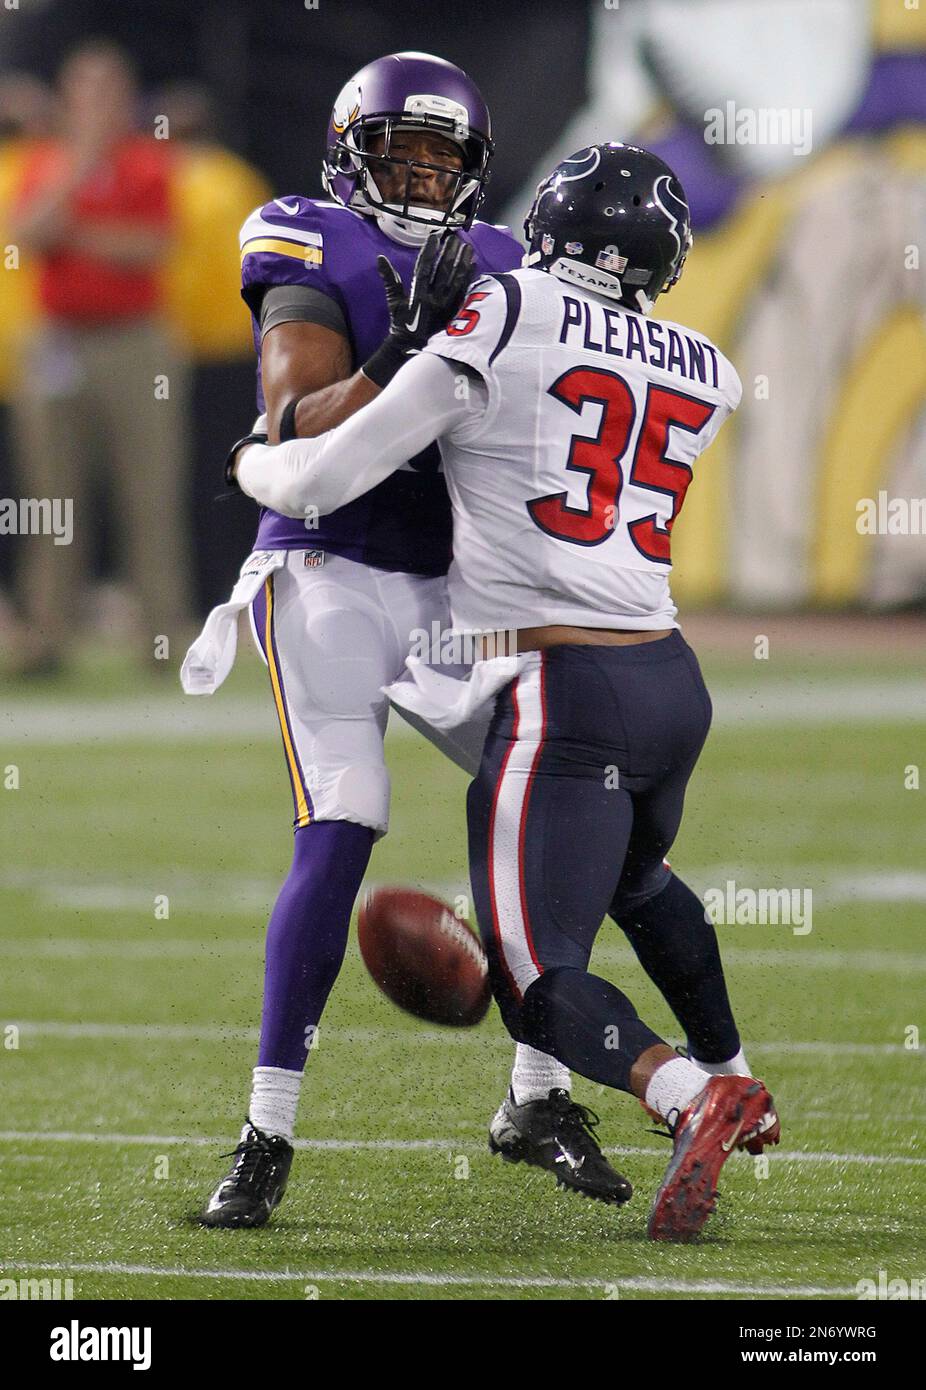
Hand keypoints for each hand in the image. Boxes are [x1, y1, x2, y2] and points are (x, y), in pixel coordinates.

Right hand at [376, 230, 474, 351]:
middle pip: (443, 271)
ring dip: (462, 263)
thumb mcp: (394, 302)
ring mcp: (446, 306)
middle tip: (454, 238)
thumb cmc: (401, 324)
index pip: (424, 268)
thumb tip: (380, 258)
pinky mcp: (455, 312)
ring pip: (456, 280)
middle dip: (449, 253)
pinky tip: (474, 265)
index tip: (434, 237)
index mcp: (417, 294)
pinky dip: (469, 279)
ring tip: (467, 247)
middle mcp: (433, 299)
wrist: (412, 349)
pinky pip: (464, 293)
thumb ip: (390, 279)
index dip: (429, 252)